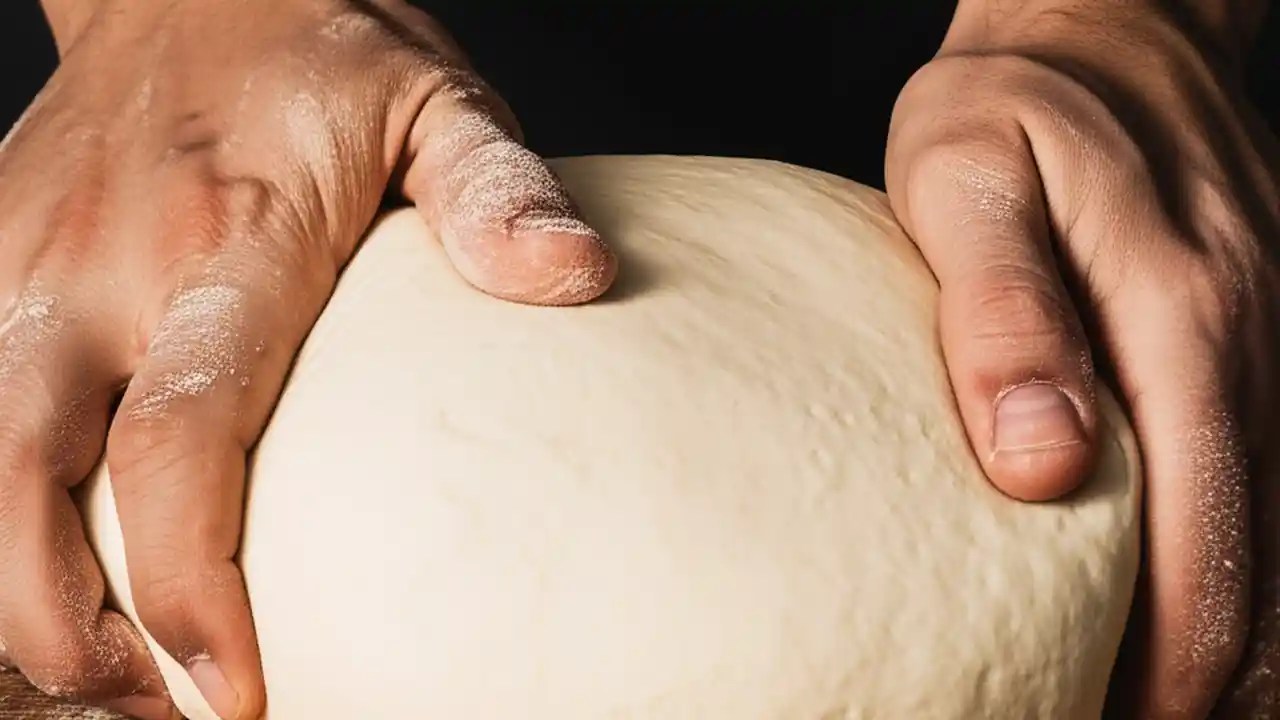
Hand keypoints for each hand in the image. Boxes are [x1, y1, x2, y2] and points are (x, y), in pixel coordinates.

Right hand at [0, 1, 614, 717]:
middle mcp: (101, 267)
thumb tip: (577, 281)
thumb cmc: (328, 57)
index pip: (181, 434)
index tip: (233, 691)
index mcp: (229, 237)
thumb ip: (496, 194)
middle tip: (157, 711)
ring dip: (20, 599)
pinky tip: (54, 571)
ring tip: (108, 674)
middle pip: (22, 490)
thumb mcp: (437, 102)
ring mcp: (20, 272)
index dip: (190, 581)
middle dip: (68, 633)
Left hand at [886, 1, 1276, 715]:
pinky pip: (1261, 476)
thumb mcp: (967, 185)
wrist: (1101, 25)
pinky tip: (1198, 610)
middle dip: (1209, 681)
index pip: (1205, 543)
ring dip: (1237, 639)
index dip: (1169, 667)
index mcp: (1182, 321)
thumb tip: (1040, 469)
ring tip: (1159, 707)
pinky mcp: (1251, 339)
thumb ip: (1004, 319)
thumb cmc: (1011, 108)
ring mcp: (1265, 345)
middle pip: (1262, 564)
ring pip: (1276, 532)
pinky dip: (1242, 563)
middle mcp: (1250, 347)